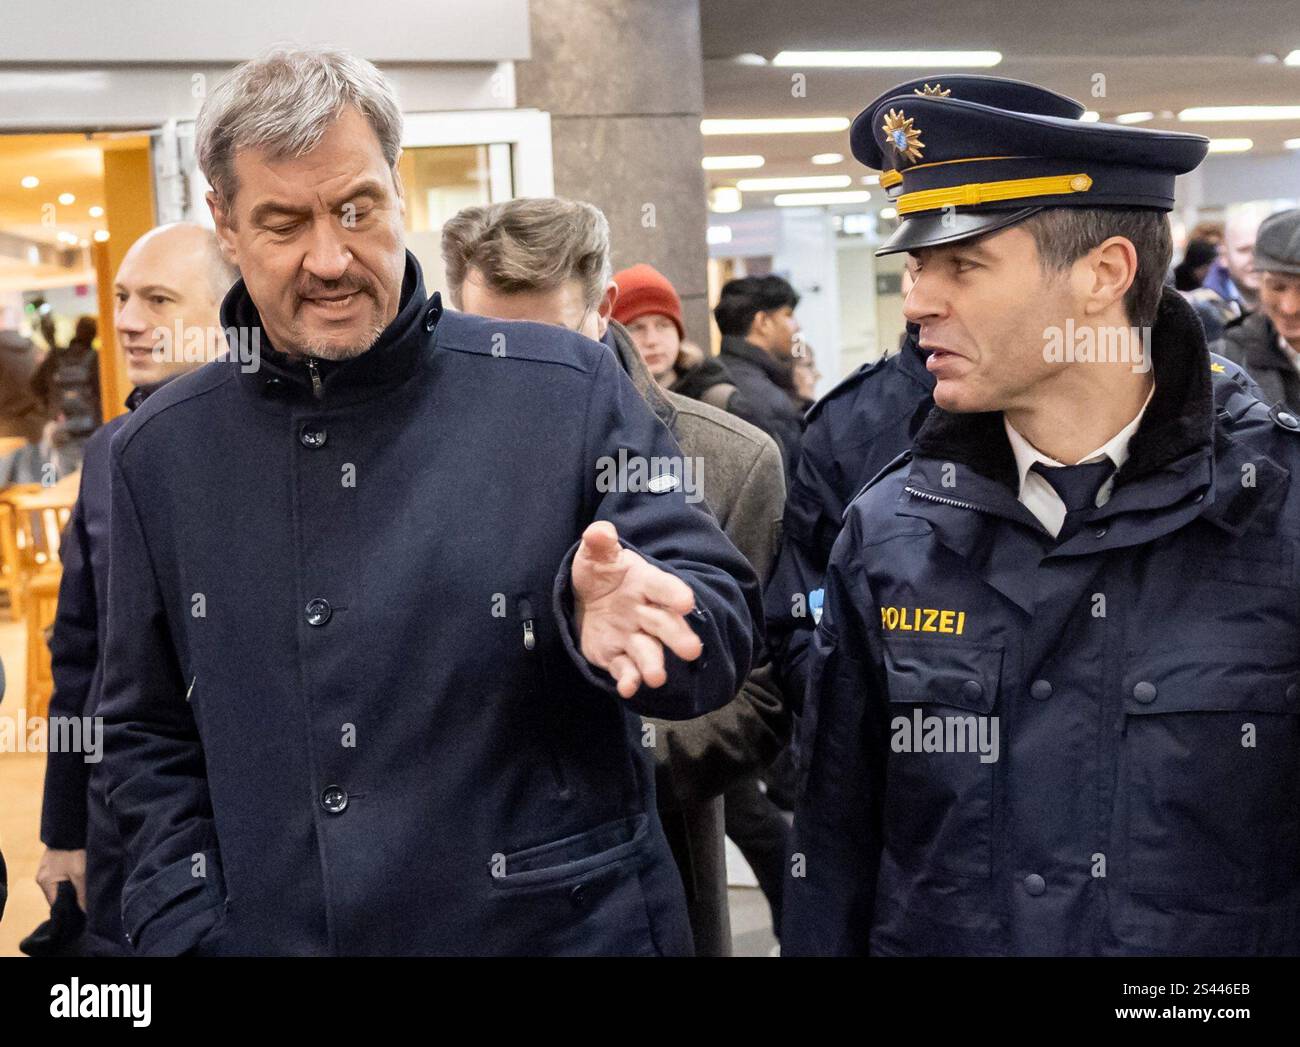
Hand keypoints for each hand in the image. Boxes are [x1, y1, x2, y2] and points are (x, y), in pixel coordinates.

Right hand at [36, 847, 85, 909]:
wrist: (71, 830)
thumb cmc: (74, 851)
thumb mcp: (80, 873)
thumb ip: (82, 893)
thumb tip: (85, 911)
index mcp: (44, 881)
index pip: (54, 904)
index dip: (67, 908)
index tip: (80, 912)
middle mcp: (41, 876)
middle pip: (57, 895)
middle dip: (70, 898)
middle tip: (85, 902)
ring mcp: (46, 868)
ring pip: (60, 885)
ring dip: (71, 887)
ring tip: (85, 890)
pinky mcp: (53, 862)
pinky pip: (61, 876)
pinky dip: (70, 879)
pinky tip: (81, 878)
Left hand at [571, 521, 702, 697]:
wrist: (586, 599)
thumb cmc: (600, 572)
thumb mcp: (596, 554)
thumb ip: (600, 542)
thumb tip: (599, 531)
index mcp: (645, 583)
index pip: (663, 587)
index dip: (674, 593)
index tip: (686, 602)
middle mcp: (645, 612)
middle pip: (664, 624)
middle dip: (677, 637)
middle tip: (692, 651)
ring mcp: (632, 636)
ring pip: (647, 652)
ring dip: (652, 664)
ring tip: (656, 677)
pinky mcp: (616, 657)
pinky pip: (624, 669)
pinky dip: (628, 679)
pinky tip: (628, 688)